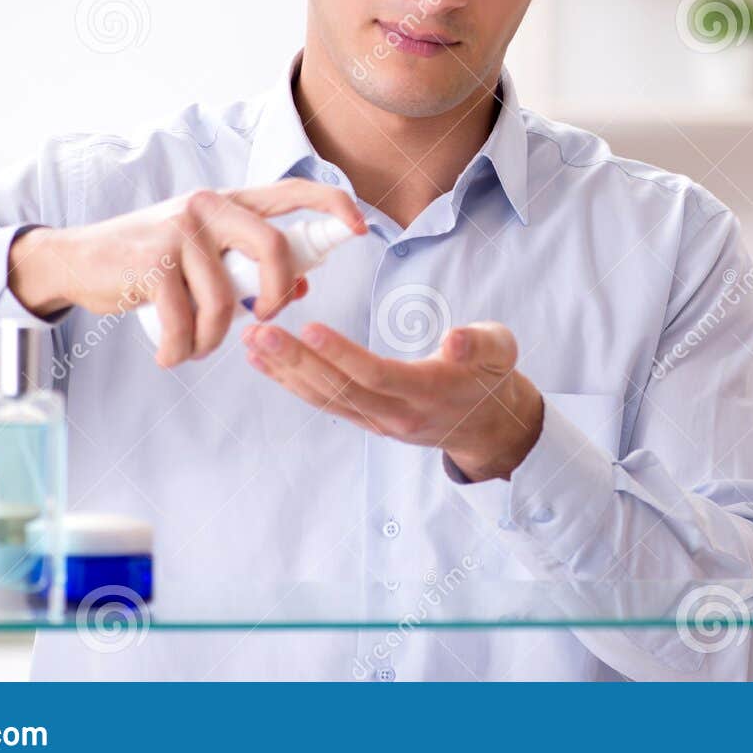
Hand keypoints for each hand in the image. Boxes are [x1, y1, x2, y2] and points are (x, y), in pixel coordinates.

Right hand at [7, 178, 365, 366]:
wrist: (79, 260)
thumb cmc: (151, 260)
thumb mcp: (204, 252)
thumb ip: (249, 262)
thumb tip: (304, 283)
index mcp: (229, 201)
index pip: (293, 191)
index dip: (334, 207)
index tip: (362, 229)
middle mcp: (209, 207)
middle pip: (273, 248)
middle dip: (278, 296)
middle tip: (263, 319)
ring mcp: (180, 231)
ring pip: (226, 300)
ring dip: (214, 338)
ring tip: (197, 346)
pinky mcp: (153, 262)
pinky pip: (187, 322)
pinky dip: (183, 350)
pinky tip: (172, 354)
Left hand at [242, 319, 544, 481]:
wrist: (488, 424)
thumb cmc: (490, 374)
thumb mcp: (501, 350)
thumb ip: (479, 343)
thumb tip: (454, 340)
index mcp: (430, 392)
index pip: (378, 375)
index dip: (342, 355)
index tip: (310, 328)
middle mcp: (398, 415)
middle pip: (340, 391)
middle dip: (296, 363)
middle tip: (259, 333)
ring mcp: (378, 422)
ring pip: (326, 399)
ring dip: (285, 373)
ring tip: (251, 343)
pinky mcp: (366, 419)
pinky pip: (324, 402)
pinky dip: (291, 382)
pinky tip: (264, 362)